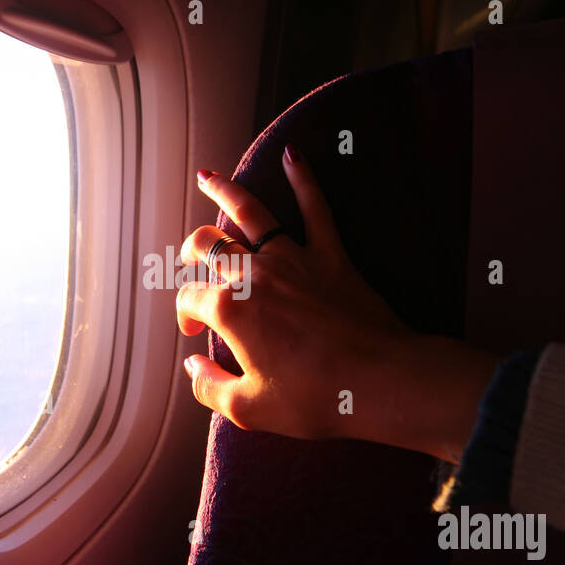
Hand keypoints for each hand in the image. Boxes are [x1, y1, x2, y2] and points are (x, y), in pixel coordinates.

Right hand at [176, 143, 500, 459]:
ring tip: (208, 176)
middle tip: (191, 259)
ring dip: (224, 190)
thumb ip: (209, 387)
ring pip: (250, 211)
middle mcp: (254, 274)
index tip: (195, 335)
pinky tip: (293, 154)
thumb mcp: (248, 410)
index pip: (190, 299)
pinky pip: (315, 208)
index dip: (185, 316)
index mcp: (229, 310)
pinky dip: (303, 178)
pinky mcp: (330, 255)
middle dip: (192, 249)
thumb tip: (192, 367)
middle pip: (209, 245)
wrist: (379, 381)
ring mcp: (293, 259)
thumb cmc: (315, 399)